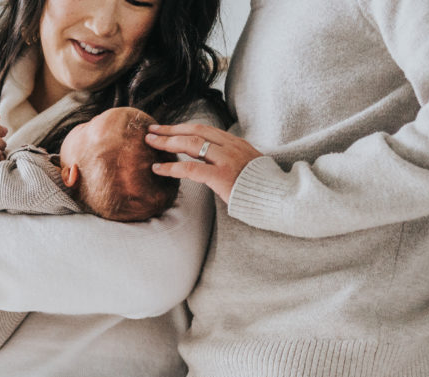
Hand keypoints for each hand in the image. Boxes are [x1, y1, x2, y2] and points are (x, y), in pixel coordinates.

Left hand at [146, 123, 262, 204]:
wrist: (278, 197)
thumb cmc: (260, 187)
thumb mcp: (246, 165)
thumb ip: (229, 160)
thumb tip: (211, 162)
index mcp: (235, 142)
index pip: (204, 129)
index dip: (183, 127)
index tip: (166, 128)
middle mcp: (230, 146)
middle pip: (195, 131)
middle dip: (170, 130)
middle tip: (150, 130)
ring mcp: (226, 160)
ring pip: (191, 145)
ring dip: (167, 143)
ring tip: (150, 143)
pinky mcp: (222, 176)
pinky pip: (191, 168)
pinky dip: (171, 167)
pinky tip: (157, 168)